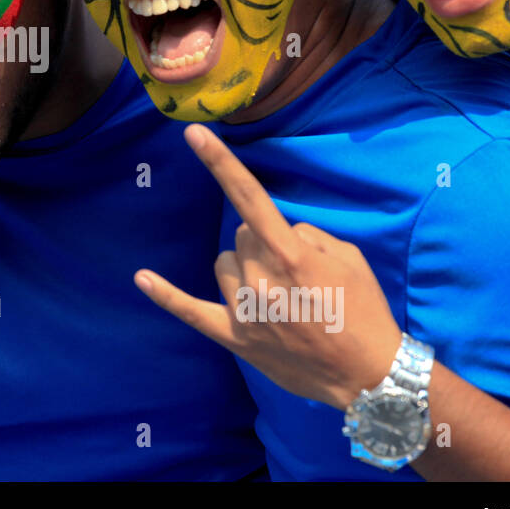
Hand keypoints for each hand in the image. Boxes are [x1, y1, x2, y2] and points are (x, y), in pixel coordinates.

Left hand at [135, 124, 401, 409]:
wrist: (367, 375)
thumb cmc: (363, 312)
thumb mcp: (348, 259)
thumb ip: (307, 235)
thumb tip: (278, 231)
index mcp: (290, 256)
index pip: (249, 198)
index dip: (220, 163)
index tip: (193, 134)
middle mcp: (261, 280)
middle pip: (241, 234)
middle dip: (262, 240)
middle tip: (294, 270)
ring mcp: (243, 311)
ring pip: (225, 263)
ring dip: (244, 267)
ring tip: (278, 295)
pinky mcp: (234, 337)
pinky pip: (190, 311)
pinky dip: (166, 295)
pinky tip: (142, 278)